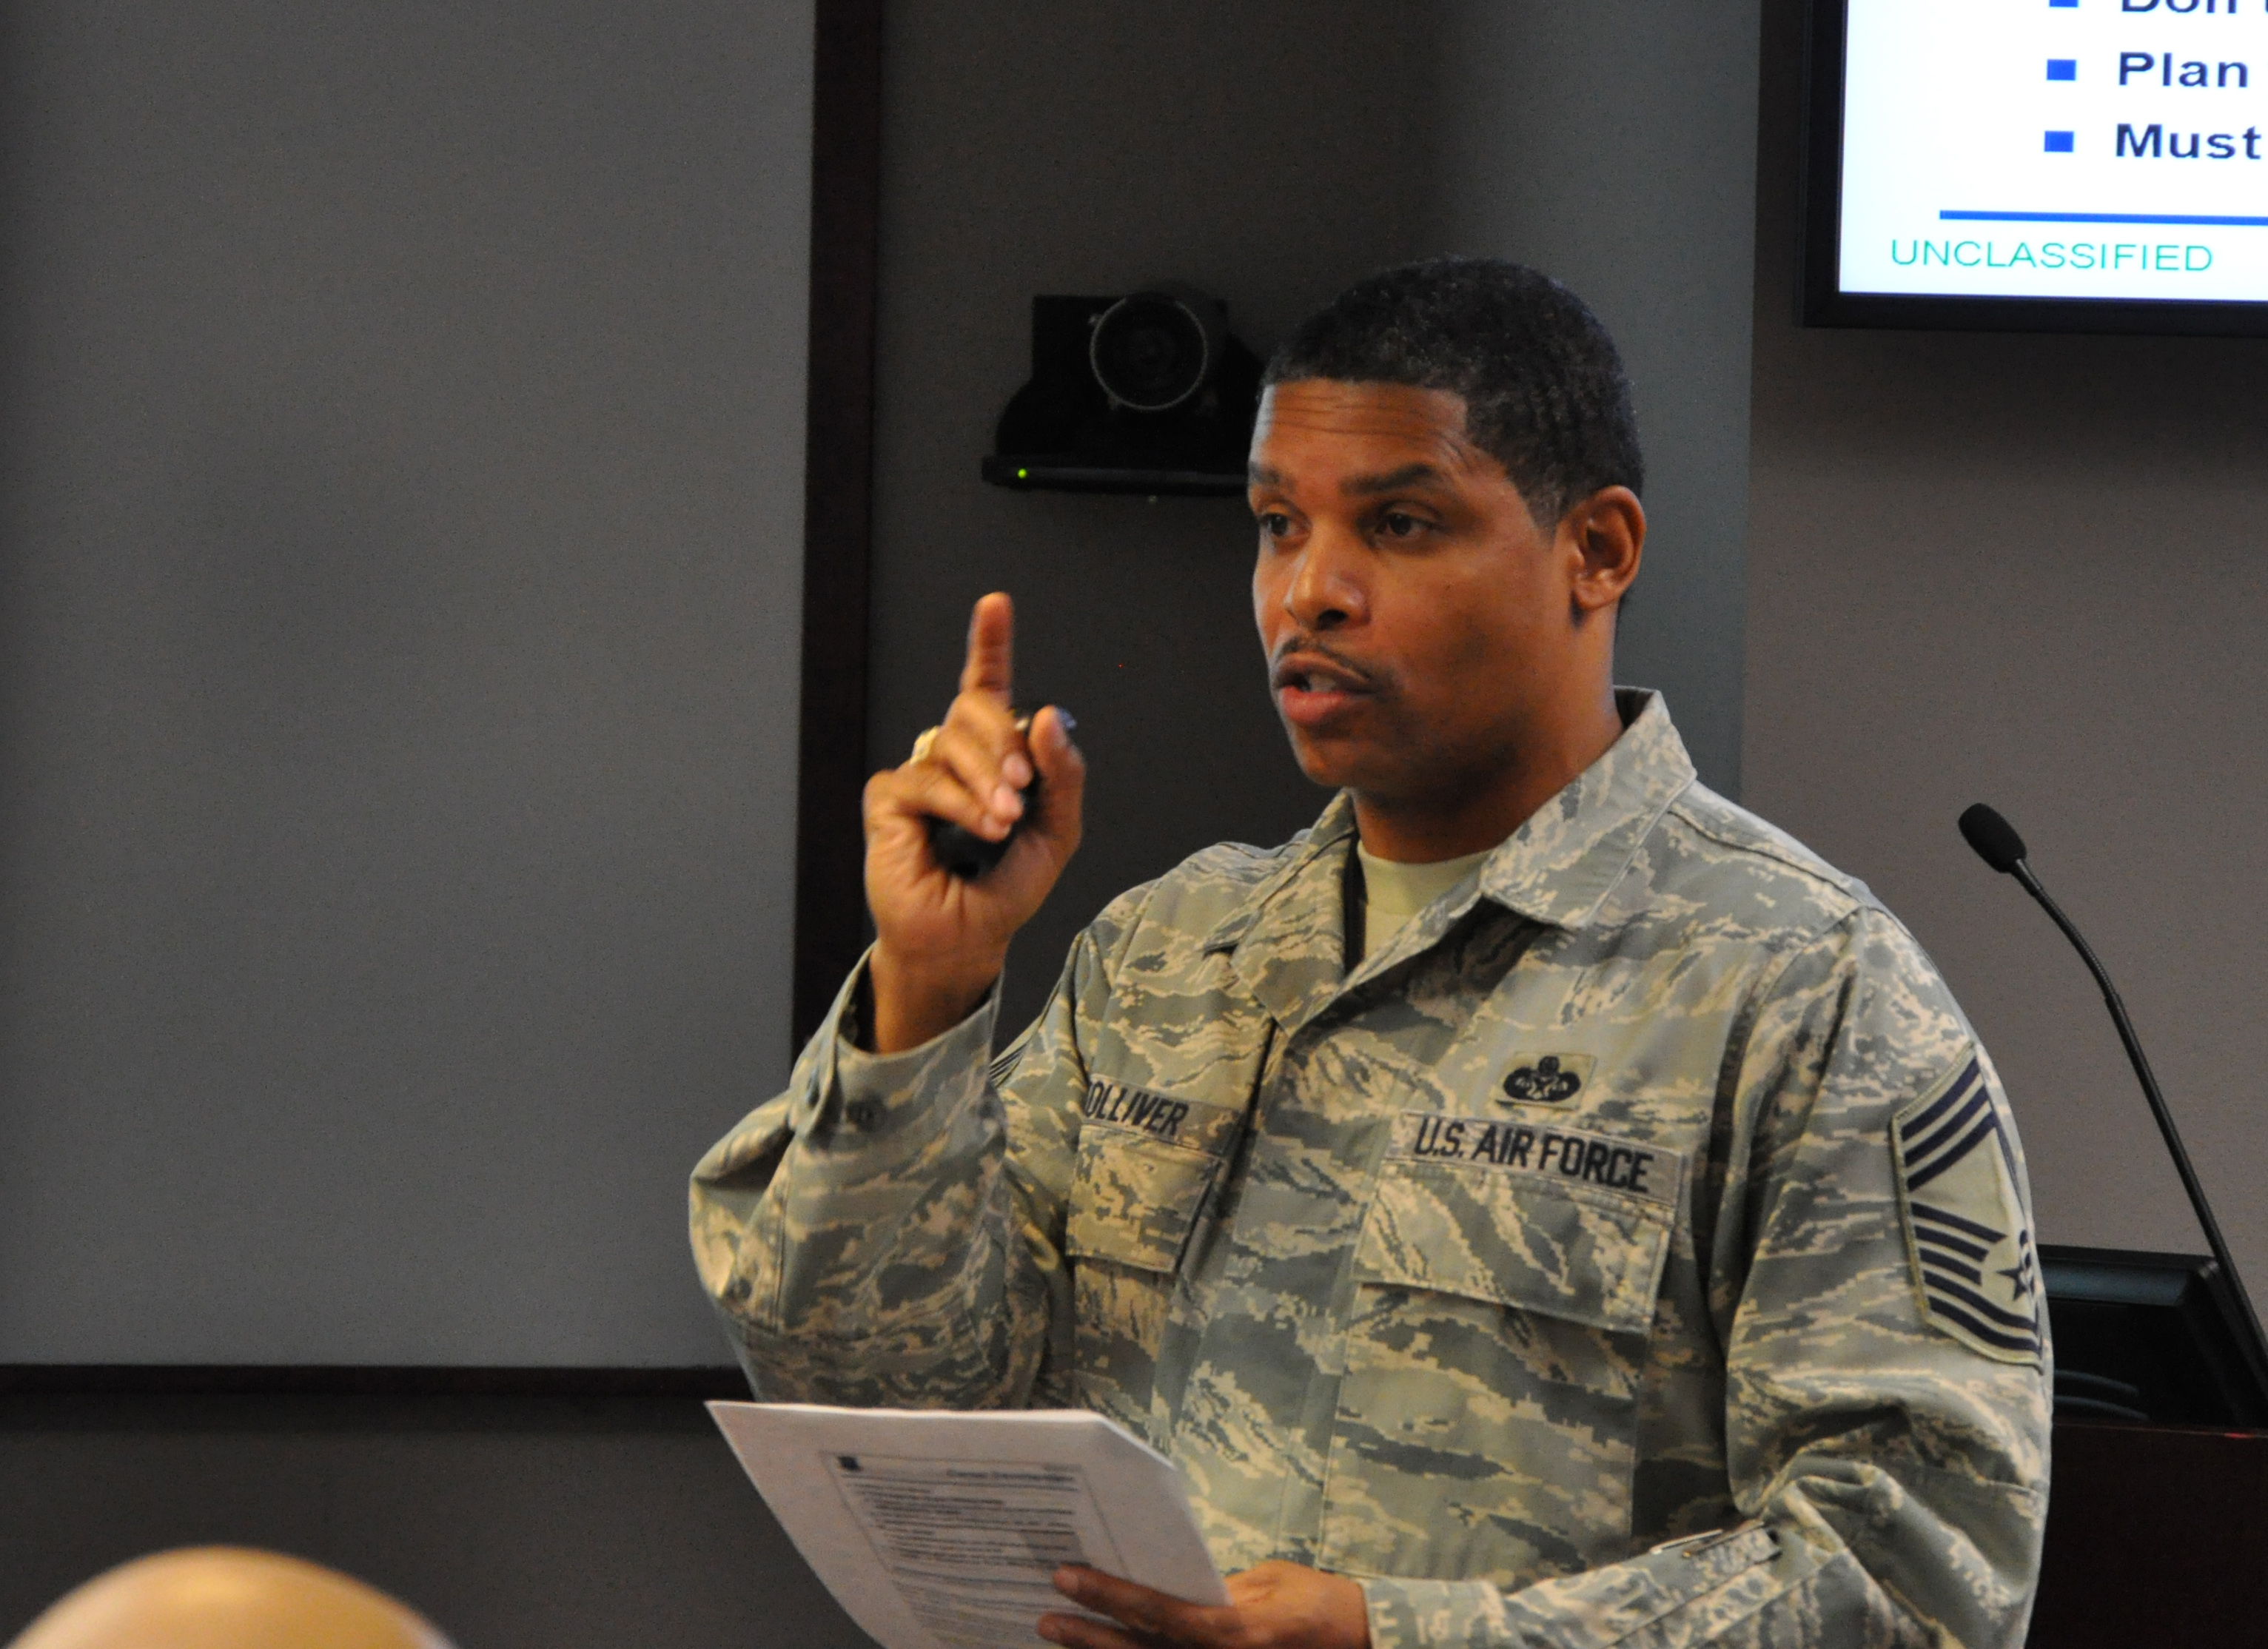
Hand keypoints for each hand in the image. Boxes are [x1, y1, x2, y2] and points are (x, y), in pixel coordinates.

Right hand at [862, 592, 1084, 1051]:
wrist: (968, 936)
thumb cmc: (1008, 886)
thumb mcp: (1058, 830)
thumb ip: (1064, 773)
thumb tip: (1049, 715)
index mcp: (993, 753)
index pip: (987, 686)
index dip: (989, 643)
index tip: (995, 604)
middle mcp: (952, 755)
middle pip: (975, 707)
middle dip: (1007, 742)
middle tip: (1023, 789)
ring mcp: (918, 772)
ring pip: (951, 739)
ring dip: (989, 781)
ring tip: (1003, 821)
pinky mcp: (887, 798)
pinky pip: (927, 778)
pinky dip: (960, 804)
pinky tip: (977, 830)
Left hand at [1038, 1561, 1368, 1648]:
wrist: (1360, 1641)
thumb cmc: (1315, 1603)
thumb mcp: (1265, 1581)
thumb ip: (1215, 1587)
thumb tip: (1169, 1583)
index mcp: (1230, 1632)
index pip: (1154, 1612)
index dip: (1107, 1595)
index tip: (1066, 1577)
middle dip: (1087, 1637)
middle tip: (1045, 1618)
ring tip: (1060, 1637)